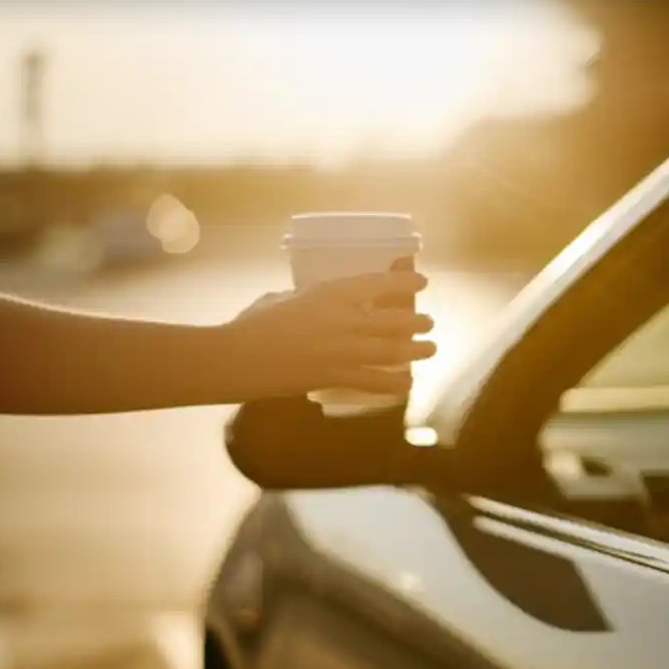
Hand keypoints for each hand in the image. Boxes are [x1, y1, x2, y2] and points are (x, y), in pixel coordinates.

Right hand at [220, 271, 435, 400]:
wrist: (238, 358)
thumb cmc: (253, 323)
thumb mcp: (283, 299)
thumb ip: (305, 299)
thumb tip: (310, 304)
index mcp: (331, 293)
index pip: (379, 283)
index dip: (406, 283)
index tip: (423, 283)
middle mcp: (344, 319)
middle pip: (394, 320)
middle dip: (417, 322)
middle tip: (429, 323)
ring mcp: (343, 350)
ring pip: (393, 351)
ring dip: (416, 351)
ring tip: (430, 349)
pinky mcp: (335, 377)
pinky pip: (374, 382)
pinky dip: (394, 385)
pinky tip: (407, 386)